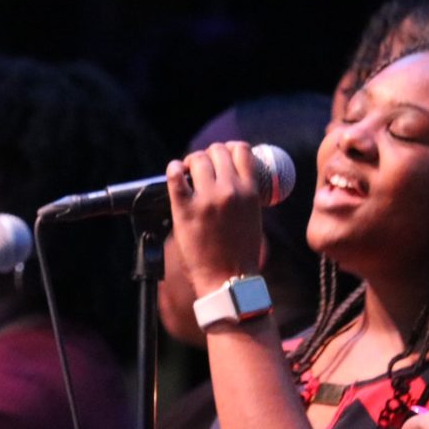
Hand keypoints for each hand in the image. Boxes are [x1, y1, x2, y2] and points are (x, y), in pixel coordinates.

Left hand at [164, 141, 266, 297]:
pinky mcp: (185, 210)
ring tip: (189, 172)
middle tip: (203, 167)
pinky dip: (174, 169)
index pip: (241, 150)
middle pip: (217, 151)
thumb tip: (233, 178)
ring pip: (197, 159)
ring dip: (192, 162)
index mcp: (250, 191)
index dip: (230, 148)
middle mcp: (230, 190)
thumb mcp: (254, 216)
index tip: (224, 156)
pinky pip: (176, 176)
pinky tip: (176, 173)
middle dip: (209, 155)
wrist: (229, 279)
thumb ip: (245, 195)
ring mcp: (207, 199)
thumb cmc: (242, 252)